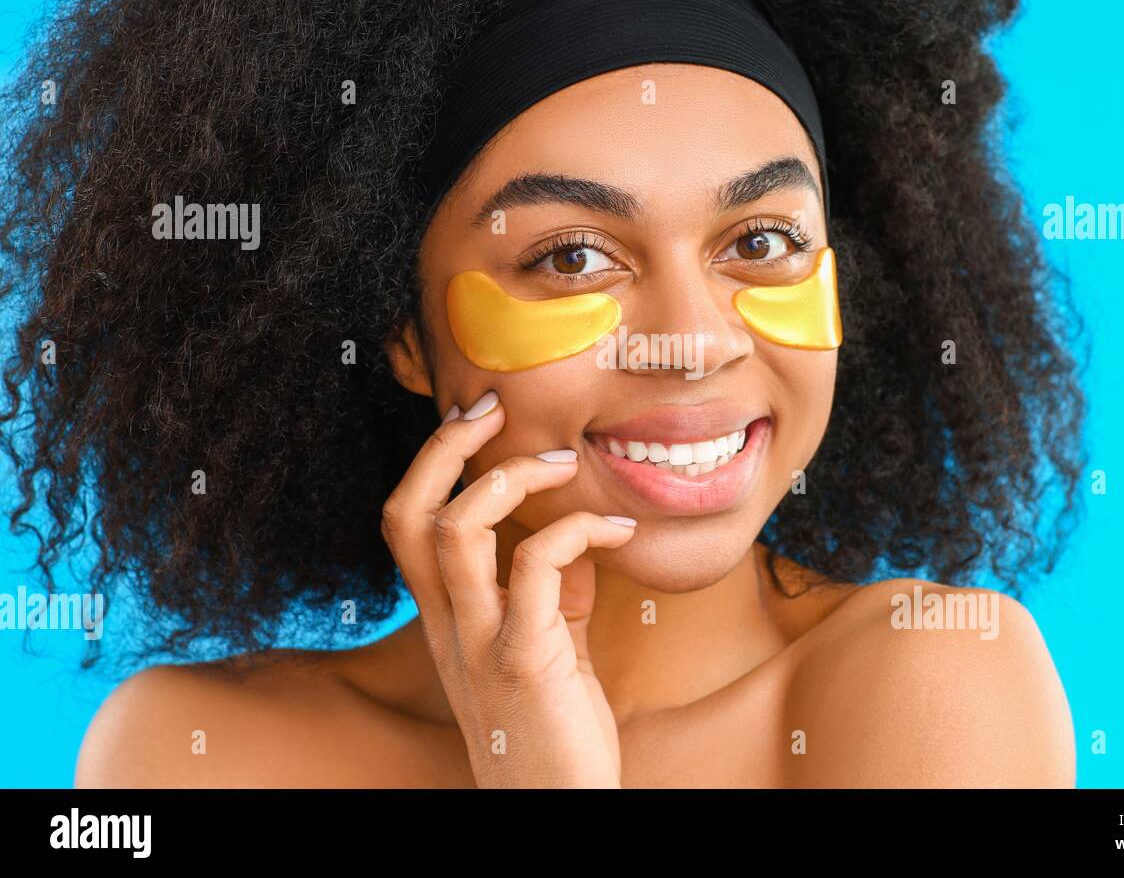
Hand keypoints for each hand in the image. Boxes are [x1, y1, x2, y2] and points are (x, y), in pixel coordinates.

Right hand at [381, 390, 635, 787]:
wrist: (556, 813)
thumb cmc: (555, 735)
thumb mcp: (545, 650)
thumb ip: (548, 594)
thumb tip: (570, 537)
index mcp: (447, 619)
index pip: (407, 524)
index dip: (431, 463)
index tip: (476, 423)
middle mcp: (447, 627)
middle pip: (408, 514)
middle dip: (443, 448)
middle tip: (492, 408)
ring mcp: (479, 643)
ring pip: (456, 529)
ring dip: (511, 478)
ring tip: (565, 463)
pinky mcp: (523, 660)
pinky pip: (535, 567)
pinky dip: (578, 530)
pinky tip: (619, 531)